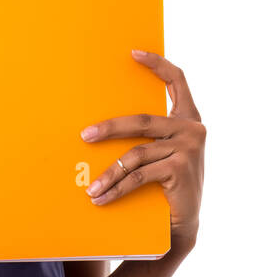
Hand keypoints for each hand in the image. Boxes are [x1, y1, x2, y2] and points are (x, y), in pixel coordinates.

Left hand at [80, 50, 205, 251]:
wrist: (184, 224)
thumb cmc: (167, 186)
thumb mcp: (163, 154)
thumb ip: (150, 136)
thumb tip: (104, 123)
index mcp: (188, 119)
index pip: (177, 81)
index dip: (157, 64)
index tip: (134, 52)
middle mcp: (192, 129)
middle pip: (142, 120)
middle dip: (109, 128)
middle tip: (84, 135)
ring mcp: (188, 148)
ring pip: (136, 154)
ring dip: (108, 172)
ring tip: (90, 187)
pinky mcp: (180, 169)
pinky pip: (139, 175)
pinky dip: (116, 187)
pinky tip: (101, 197)